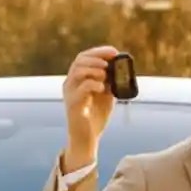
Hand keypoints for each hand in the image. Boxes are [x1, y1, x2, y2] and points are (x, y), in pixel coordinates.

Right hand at [62, 45, 118, 168]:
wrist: (87, 138)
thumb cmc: (95, 117)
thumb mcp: (106, 94)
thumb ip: (110, 81)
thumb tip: (121, 67)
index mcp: (77, 79)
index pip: (84, 57)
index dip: (99, 52)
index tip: (114, 52)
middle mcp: (70, 84)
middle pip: (79, 61)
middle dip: (96, 58)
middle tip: (109, 63)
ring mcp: (70, 93)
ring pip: (78, 71)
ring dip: (94, 69)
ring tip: (105, 75)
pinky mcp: (73, 104)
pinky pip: (81, 88)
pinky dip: (94, 84)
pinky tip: (103, 88)